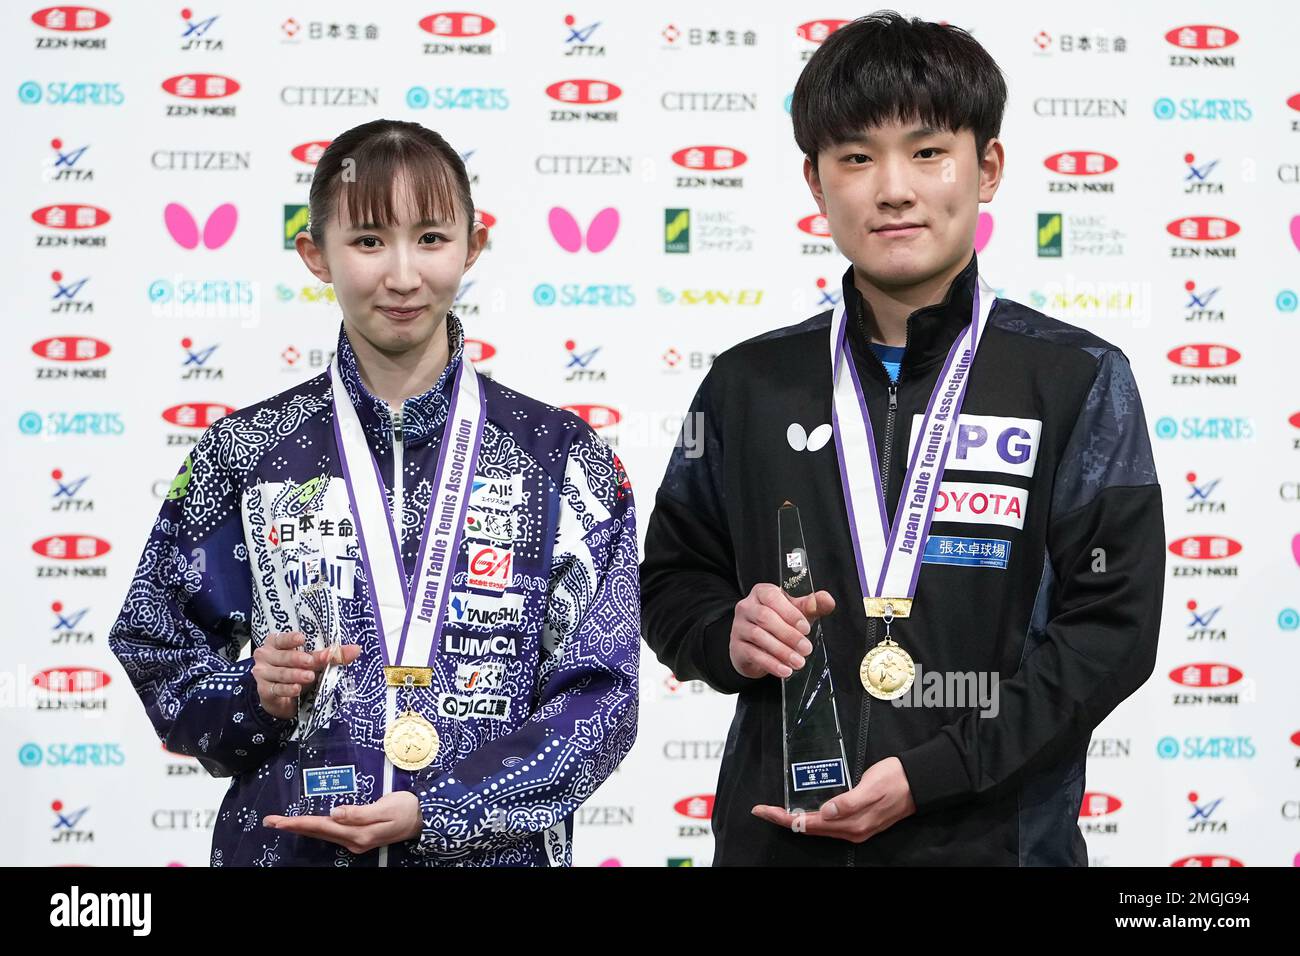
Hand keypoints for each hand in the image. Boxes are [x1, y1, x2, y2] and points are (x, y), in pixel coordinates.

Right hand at [251, 630, 361, 719]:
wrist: (280, 697)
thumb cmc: (296, 671)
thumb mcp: (314, 661)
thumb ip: (332, 655)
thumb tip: (356, 649)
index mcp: (276, 643)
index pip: (282, 639)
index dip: (291, 639)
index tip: (302, 638)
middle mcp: (266, 656)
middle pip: (284, 657)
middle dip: (299, 659)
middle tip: (311, 661)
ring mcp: (262, 673)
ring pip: (281, 673)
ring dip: (296, 675)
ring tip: (309, 676)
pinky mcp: (264, 690)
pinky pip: (277, 689)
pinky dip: (288, 689)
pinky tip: (297, 689)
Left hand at [262, 791, 422, 854]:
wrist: (424, 820)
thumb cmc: (407, 808)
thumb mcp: (385, 806)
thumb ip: (358, 812)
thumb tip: (334, 813)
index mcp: (358, 832)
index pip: (321, 825)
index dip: (298, 822)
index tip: (278, 821)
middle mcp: (353, 840)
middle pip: (317, 832)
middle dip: (293, 827)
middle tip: (270, 821)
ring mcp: (356, 841)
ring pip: (323, 834)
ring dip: (302, 828)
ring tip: (284, 822)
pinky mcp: (360, 837)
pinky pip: (331, 833)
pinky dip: (316, 828)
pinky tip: (309, 825)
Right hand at [729, 583, 835, 678]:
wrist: (755, 647)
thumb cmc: (778, 624)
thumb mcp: (796, 613)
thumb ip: (812, 606)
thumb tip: (827, 599)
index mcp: (761, 593)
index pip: (772, 597)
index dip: (790, 612)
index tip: (806, 628)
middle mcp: (746, 607)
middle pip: (765, 617)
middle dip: (788, 634)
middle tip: (806, 648)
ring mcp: (739, 627)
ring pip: (758, 636)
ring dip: (781, 650)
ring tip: (799, 662)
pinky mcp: (736, 647)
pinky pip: (753, 654)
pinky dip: (771, 663)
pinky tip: (785, 670)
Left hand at [751, 756, 915, 842]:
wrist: (919, 782)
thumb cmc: (895, 780)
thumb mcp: (871, 786)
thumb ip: (849, 801)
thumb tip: (826, 811)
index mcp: (851, 824)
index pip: (809, 824)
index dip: (783, 818)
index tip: (763, 810)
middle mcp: (851, 830)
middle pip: (809, 828)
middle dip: (784, 820)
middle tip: (762, 810)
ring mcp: (855, 827)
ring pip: (818, 827)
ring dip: (796, 820)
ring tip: (776, 811)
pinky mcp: (859, 820)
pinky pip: (828, 823)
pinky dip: (811, 817)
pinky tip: (804, 809)